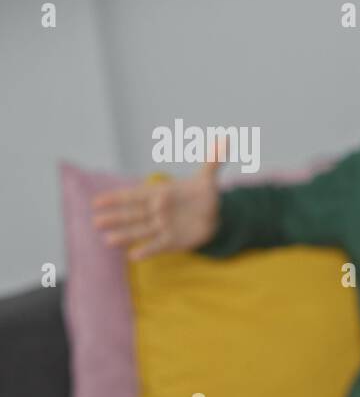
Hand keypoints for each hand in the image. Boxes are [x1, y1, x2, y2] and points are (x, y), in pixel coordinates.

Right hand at [92, 154, 220, 260]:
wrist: (213, 216)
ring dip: (126, 236)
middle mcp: (157, 211)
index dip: (117, 198)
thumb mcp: (207, 179)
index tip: (97, 201)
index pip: (135, 195)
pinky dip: (147, 251)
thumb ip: (212, 162)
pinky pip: (158, 246)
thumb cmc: (202, 194)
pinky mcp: (172, 241)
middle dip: (116, 218)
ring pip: (142, 231)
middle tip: (96, 221)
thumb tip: (225, 140)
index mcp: (160, 194)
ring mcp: (163, 227)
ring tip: (108, 241)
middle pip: (133, 215)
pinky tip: (133, 257)